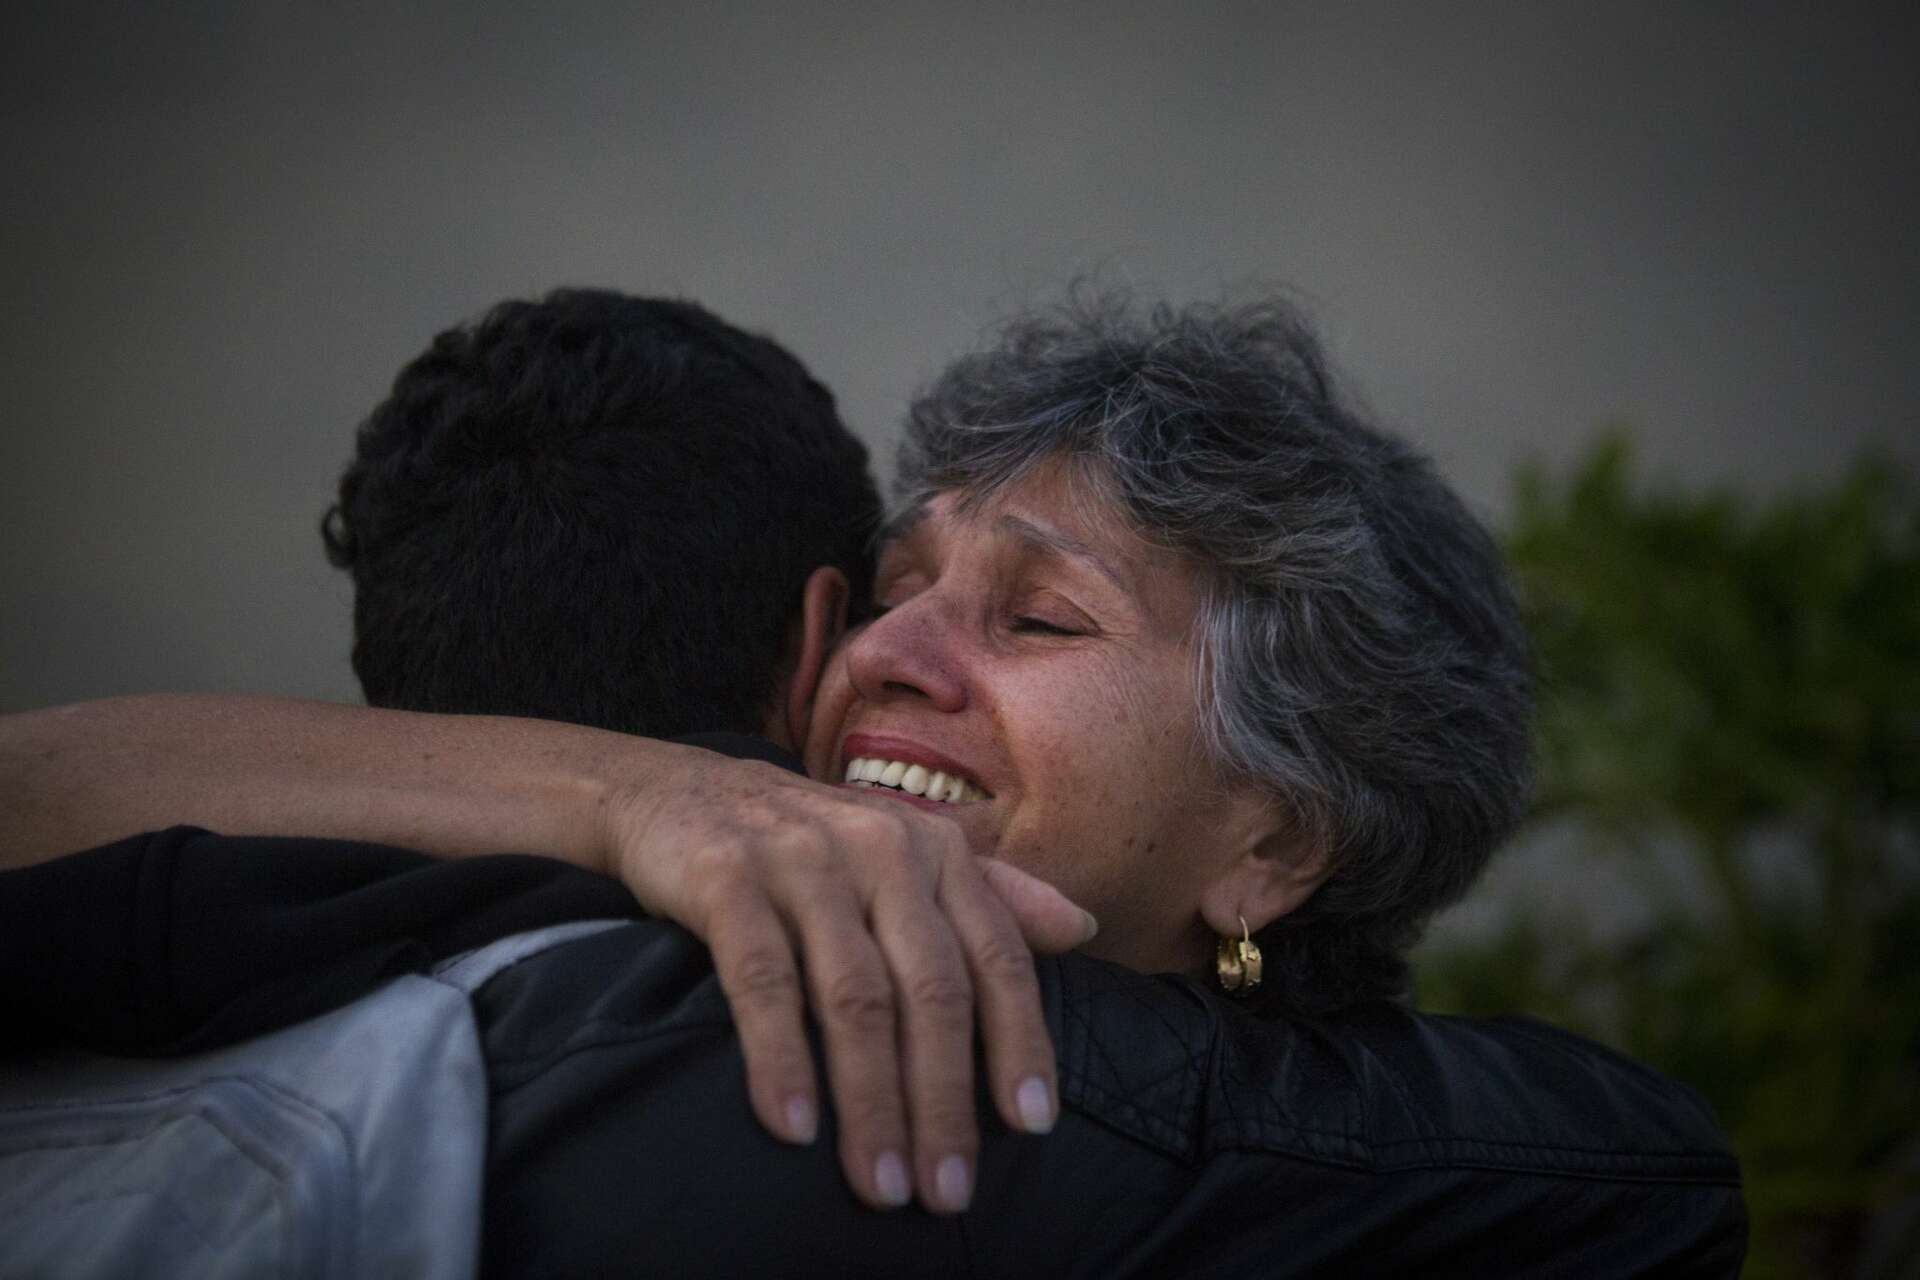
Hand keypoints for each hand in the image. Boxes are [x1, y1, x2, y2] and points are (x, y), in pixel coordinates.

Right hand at [599, 750, 1096, 1213]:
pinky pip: (762, 979)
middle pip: (931, 989)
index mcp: (936, 851)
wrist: (672, 791)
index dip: (1020, 1043)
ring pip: (854, 995)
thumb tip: (1082, 928)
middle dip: (944, 1099)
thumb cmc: (805, 841)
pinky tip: (793, 1126)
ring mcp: (802, 861)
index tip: (1033, 1126)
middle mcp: (881, 848)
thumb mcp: (906, 852)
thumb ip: (992, 894)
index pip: (996, 957)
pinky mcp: (726, 877)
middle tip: (947, 1190)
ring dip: (872, 1100)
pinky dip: (780, 1058)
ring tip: (882, 1184)